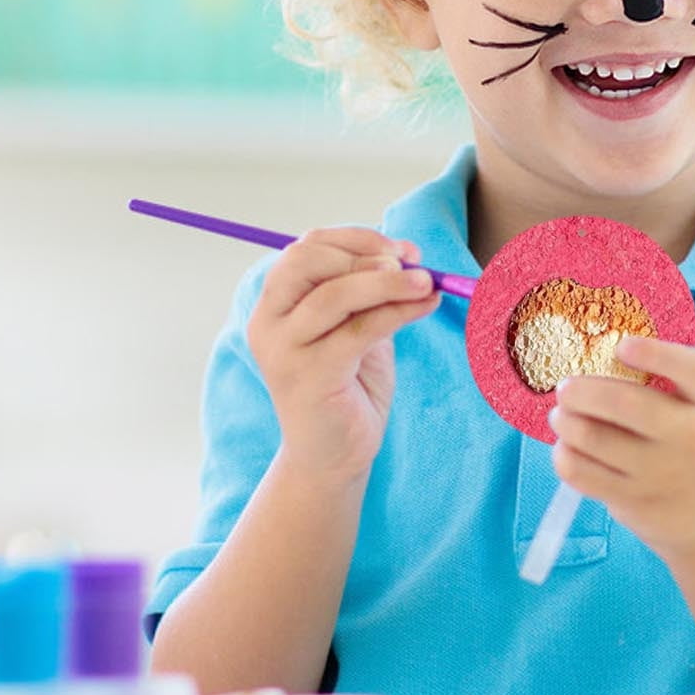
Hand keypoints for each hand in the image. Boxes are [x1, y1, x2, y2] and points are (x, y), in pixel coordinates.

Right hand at [247, 227, 439, 484]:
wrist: (334, 456)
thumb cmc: (348, 386)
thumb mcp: (356, 326)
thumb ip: (370, 290)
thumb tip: (408, 253)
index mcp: (274, 304)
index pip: (304, 247)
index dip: (356, 239)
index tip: (400, 248)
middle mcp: (268, 323)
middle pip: (308, 261)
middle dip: (365, 255)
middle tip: (410, 265)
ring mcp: (284, 351)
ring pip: (334, 294)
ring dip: (387, 281)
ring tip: (425, 282)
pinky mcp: (310, 377)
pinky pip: (359, 330)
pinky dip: (398, 311)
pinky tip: (425, 305)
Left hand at [548, 336, 694, 563]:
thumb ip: (666, 378)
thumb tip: (594, 352)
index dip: (657, 354)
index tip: (623, 347)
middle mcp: (690, 435)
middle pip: (626, 404)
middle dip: (581, 391)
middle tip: (565, 388)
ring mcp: (661, 472)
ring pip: (593, 438)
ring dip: (564, 421)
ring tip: (561, 416)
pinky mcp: (634, 501)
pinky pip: (581, 473)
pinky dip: (564, 454)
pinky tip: (567, 446)